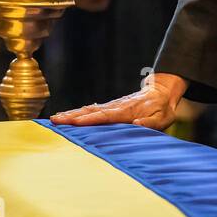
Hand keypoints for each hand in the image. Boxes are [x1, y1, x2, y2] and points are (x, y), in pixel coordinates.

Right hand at [50, 73, 187, 129]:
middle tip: (54, 120)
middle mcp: (115, 106)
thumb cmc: (162, 108)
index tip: (73, 122)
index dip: (88, 120)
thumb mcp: (162, 118)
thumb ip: (150, 123)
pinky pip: (91, 109)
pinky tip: (68, 116)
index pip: (104, 116)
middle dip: (72, 116)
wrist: (161, 91)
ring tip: (55, 119)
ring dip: (71, 114)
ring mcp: (111, 105)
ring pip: (88, 109)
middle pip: (90, 111)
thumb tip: (136, 125)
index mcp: (126, 111)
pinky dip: (78, 112)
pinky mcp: (110, 107)